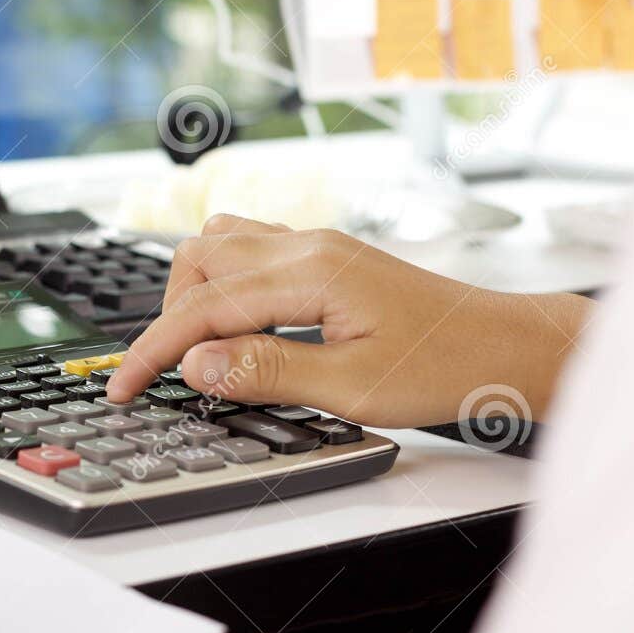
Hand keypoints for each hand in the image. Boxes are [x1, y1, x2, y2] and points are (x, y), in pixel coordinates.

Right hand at [105, 215, 591, 427]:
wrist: (508, 347)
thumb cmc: (448, 367)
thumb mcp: (354, 387)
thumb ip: (268, 371)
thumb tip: (196, 364)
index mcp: (313, 272)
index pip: (205, 307)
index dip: (155, 349)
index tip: (125, 386)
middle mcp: (309, 246)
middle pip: (200, 259)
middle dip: (168, 317)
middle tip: (165, 375)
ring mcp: (318, 246)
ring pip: (221, 244)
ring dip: (195, 293)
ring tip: (199, 350)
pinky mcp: (328, 258)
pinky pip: (251, 251)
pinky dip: (224, 284)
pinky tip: (236, 325)